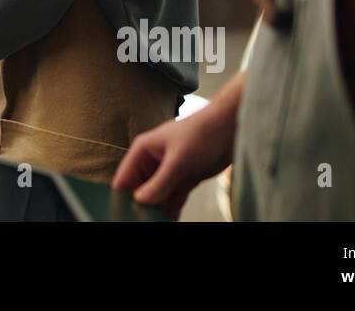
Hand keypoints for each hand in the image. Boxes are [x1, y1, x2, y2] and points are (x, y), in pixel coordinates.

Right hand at [110, 109, 233, 218]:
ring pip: (156, 196)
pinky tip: (171, 220)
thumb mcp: (178, 160)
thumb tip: (141, 200)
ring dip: (157, 210)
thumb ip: (160, 182)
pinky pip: (172, 199)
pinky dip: (171, 210)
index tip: (127, 213)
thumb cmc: (202, 133)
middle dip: (142, 205)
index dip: (124, 196)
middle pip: (139, 189)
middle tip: (146, 220)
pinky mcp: (183, 180)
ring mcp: (168, 172)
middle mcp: (152, 162)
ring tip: (158, 222)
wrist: (230, 130)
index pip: (124, 177)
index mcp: (143, 150)